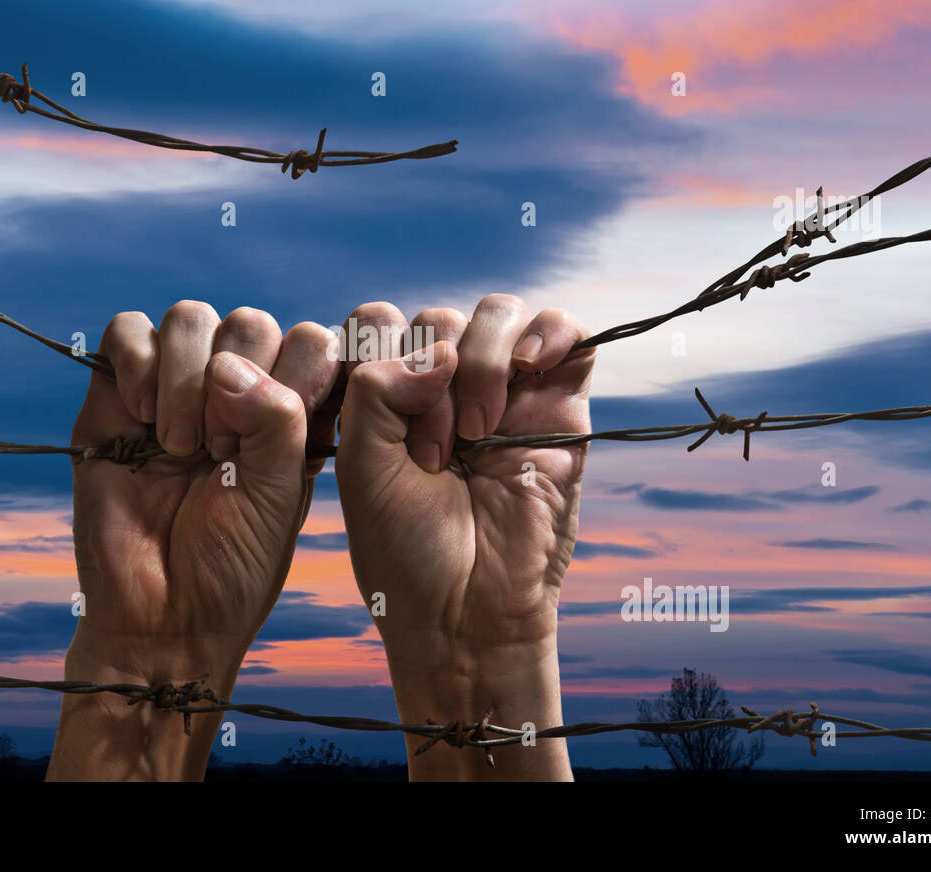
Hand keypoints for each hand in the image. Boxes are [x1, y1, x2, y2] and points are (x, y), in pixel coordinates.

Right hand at [47, 303, 338, 779]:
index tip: (279, 447)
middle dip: (237, 385)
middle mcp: (235, 392)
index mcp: (290, 412)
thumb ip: (279, 419)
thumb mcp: (280, 493)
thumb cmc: (232, 566)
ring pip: (190, 317)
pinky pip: (128, 331)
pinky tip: (142, 417)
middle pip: (248, 322)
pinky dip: (139, 363)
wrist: (161, 618)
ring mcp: (174, 390)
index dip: (296, 379)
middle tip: (219, 453)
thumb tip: (225, 364)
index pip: (309, 340)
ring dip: (186, 378)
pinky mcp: (115, 396)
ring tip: (180, 444)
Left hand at [333, 296, 594, 779]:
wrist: (466, 614)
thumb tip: (439, 350)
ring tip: (479, 430)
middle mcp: (445, 388)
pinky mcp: (560, 406)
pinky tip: (529, 366)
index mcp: (388, 397)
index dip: (381, 361)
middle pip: (439, 318)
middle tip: (436, 454)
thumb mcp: (363, 468)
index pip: (380, 322)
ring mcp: (505, 394)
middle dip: (432, 380)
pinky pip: (566, 332)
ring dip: (483, 360)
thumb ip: (374, 392)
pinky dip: (551, 332)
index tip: (386, 434)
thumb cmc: (407, 552)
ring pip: (497, 315)